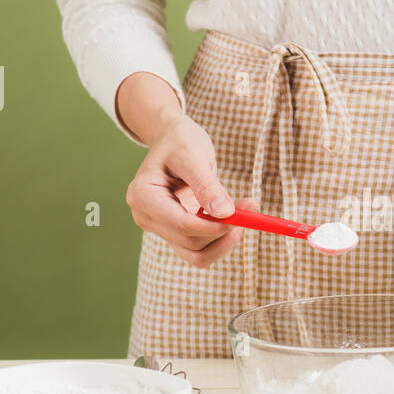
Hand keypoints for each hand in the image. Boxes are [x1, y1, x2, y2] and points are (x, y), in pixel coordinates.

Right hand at [118, 72, 253, 267]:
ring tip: (243, 213)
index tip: (245, 215)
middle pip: (190, 243)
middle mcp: (146, 217)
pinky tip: (230, 216)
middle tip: (251, 209)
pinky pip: (200, 248)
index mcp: (143, 196)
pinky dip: (220, 238)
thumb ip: (207, 186)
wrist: (174, 139)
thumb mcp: (193, 156)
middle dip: (223, 231)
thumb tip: (225, 213)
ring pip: (197, 254)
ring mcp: (159, 227)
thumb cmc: (181, 141)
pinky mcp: (174, 232)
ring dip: (224, 239)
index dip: (215, 226)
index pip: (182, 225)